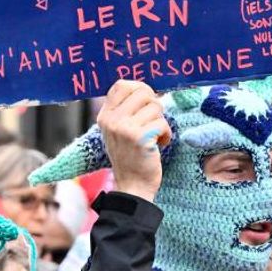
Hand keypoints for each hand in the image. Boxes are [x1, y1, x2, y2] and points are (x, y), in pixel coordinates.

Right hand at [97, 80, 170, 201]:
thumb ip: (126, 110)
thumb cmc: (130, 156)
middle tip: (152, 122)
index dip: (139, 89)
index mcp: (105, 116)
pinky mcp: (140, 138)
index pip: (122, 85)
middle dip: (154, 106)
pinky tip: (159, 145)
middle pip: (143, 92)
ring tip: (154, 137)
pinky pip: (162, 123)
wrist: (132, 186)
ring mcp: (124, 128)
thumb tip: (147, 89)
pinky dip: (166, 134)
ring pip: (156, 106)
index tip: (146, 103)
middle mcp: (112, 120)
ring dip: (161, 122)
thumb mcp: (118, 131)